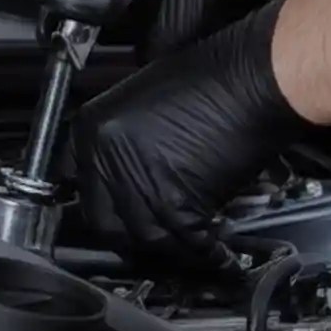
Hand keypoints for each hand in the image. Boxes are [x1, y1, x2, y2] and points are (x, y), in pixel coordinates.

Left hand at [64, 0, 305, 271]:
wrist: (256, 77)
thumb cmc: (216, 75)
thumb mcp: (148, 95)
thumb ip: (127, 137)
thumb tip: (133, 170)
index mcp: (93, 125)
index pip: (74, 180)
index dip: (102, 201)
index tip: (115, 214)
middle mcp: (107, 155)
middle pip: (104, 220)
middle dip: (130, 237)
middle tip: (152, 241)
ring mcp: (138, 180)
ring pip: (145, 238)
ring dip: (171, 251)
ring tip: (190, 252)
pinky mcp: (175, 201)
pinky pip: (185, 241)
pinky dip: (204, 254)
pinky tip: (219, 255)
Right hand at [79, 0, 330, 60]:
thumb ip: (167, 33)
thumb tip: (150, 65)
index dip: (80, 19)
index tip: (84, 47)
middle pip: (111, 6)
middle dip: (134, 29)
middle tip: (162, 36)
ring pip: (144, 14)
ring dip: (164, 27)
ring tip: (194, 20)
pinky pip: (170, 12)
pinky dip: (184, 22)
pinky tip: (207, 19)